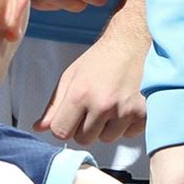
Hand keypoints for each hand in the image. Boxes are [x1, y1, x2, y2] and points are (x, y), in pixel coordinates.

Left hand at [37, 0, 147, 144]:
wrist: (134, 44)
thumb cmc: (102, 58)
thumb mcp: (71, 76)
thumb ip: (54, 105)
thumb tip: (39, 128)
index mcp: (80, 94)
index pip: (61, 132)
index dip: (65, 125)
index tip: (72, 116)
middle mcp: (103, 105)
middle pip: (84, 139)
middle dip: (86, 127)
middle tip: (94, 107)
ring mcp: (125, 111)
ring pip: (107, 139)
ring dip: (107, 127)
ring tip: (112, 104)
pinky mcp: (144, 114)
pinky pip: (128, 135)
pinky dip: (126, 125)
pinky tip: (126, 105)